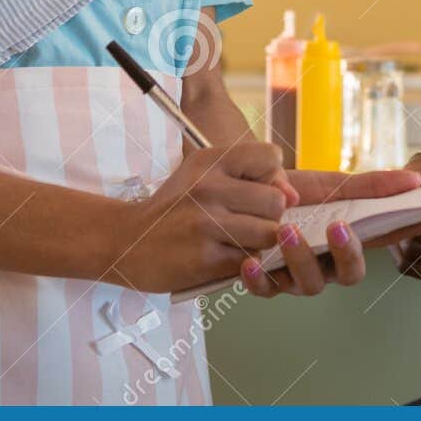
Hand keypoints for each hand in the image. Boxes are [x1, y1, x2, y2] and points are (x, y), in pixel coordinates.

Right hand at [112, 141, 291, 293]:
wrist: (126, 242)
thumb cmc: (175, 209)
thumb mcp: (204, 176)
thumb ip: (252, 178)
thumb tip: (294, 197)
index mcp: (210, 160)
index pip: (270, 156)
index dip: (271, 177)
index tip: (255, 190)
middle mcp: (209, 187)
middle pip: (276, 201)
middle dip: (269, 217)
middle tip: (245, 223)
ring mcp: (206, 224)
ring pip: (269, 235)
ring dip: (260, 244)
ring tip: (236, 242)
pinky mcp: (205, 258)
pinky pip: (251, 262)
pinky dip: (245, 265)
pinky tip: (223, 258)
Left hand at [243, 167, 420, 297]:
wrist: (242, 195)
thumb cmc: (291, 194)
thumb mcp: (329, 184)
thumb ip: (370, 185)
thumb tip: (415, 178)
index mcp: (349, 241)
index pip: (384, 238)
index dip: (407, 231)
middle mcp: (328, 264)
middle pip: (351, 274)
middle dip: (347, 254)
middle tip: (337, 227)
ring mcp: (297, 275)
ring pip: (309, 284)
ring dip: (300, 259)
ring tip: (284, 230)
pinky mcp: (264, 280)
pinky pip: (264, 289)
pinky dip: (258, 279)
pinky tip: (250, 262)